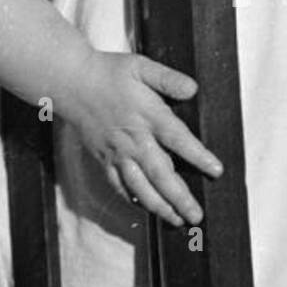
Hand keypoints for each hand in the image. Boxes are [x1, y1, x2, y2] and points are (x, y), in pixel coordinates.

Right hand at [65, 51, 222, 225]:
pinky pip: (118, 184)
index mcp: (147, 115)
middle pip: (160, 173)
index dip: (198, 156)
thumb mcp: (141, 66)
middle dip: (179, 197)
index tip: (216, 171)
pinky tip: (146, 208)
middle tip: (197, 216)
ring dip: (159, 206)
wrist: (70, 82)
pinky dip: (132, 199)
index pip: (178, 138)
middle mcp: (133, 139)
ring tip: (177, 220)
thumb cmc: (109, 72)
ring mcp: (116, 152)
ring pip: (139, 185)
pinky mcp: (103, 158)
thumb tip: (193, 89)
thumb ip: (167, 79)